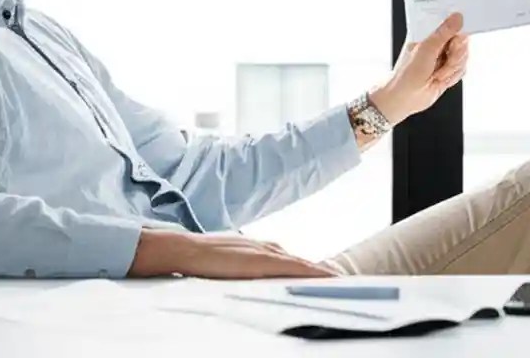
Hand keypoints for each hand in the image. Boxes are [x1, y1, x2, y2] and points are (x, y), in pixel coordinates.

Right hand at [128, 230, 338, 278]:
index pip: (290, 260)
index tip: (325, 277)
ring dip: (322, 273)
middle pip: (301, 261)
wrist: (188, 250)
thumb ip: (243, 268)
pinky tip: (327, 279)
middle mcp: (267, 247)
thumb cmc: (202, 258)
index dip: (308, 269)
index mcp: (259, 248)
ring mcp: (267, 253)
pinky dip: (314, 274)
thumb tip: (247, 277)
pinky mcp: (264, 262)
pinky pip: (296, 268)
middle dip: (321, 272)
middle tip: (341, 281)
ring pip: (303, 264)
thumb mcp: (228, 261)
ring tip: (342, 283)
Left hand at [370, 13, 468, 123]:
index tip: (455, 42)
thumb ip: (443, 33)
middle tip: (444, 61)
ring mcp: (443, 58)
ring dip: (452, 68)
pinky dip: (453, 76)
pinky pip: (462, 70)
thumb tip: (457, 17)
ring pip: (463, 57)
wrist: (405, 98)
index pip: (451, 24)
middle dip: (455, 55)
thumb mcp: (426, 49)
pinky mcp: (448, 71)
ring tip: (437, 74)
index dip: (457, 33)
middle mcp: (437, 44)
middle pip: (462, 42)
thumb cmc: (407, 73)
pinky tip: (441, 79)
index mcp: (428, 34)